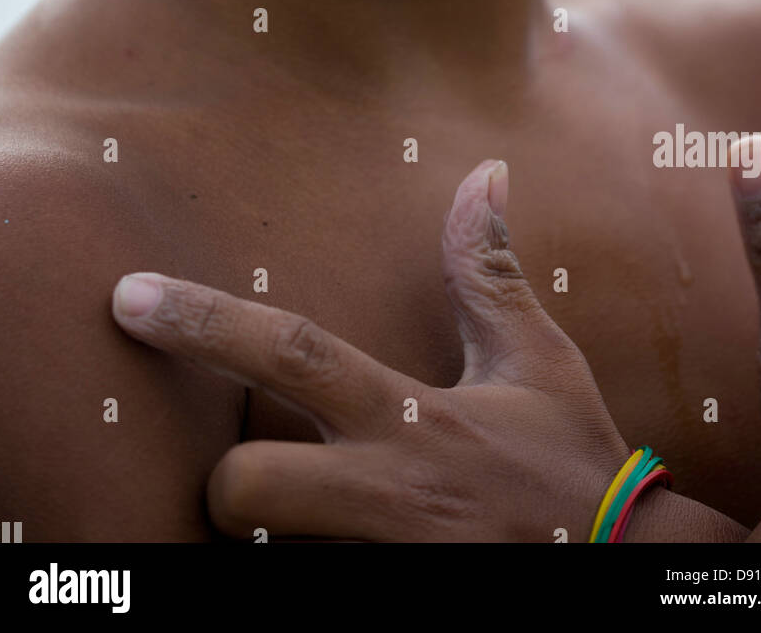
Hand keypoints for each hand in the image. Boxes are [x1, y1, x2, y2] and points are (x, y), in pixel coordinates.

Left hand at [112, 158, 727, 541]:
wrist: (631, 575)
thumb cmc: (573, 464)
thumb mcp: (534, 360)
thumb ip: (487, 272)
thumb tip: (486, 172)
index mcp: (411, 417)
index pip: (292, 353)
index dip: (204, 321)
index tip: (128, 297)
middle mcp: (387, 496)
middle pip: (242, 489)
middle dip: (225, 483)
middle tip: (249, 474)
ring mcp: (383, 566)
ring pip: (264, 559)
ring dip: (270, 540)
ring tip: (306, 524)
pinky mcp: (387, 603)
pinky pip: (308, 592)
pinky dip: (304, 572)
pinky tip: (337, 551)